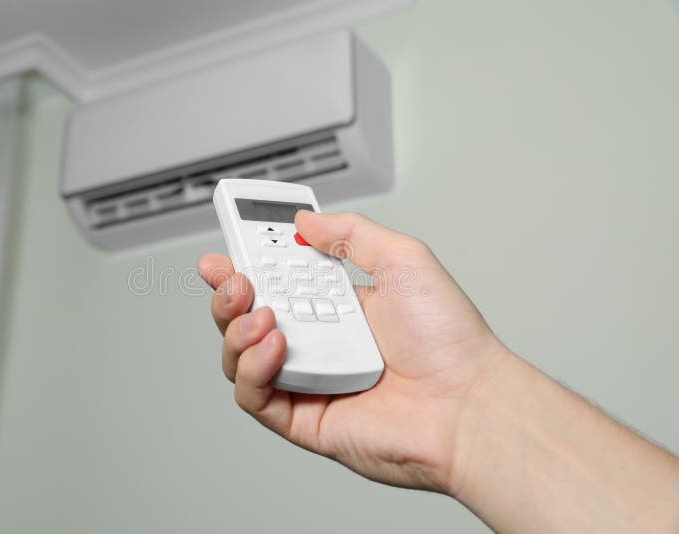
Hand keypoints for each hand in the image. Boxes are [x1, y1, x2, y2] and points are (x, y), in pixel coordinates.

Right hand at [198, 210, 507, 492]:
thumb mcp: (403, 260)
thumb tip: (306, 220)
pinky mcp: (303, 418)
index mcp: (338, 306)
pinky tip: (274, 346)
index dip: (246, 265)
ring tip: (261, 315)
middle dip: (229, 294)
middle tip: (235, 279)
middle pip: (248, 316)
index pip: (277, 281)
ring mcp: (309, 380)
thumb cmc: (450, 341)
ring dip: (236, 330)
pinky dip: (252, 370)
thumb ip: (351, 234)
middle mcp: (318, 343)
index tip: (226, 250)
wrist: (469, 403)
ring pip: (241, 356)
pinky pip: (255, 397)